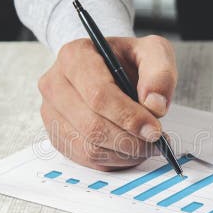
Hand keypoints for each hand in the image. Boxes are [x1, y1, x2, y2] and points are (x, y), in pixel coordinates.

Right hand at [38, 35, 176, 169]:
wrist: (114, 69)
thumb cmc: (130, 60)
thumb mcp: (154, 52)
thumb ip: (160, 73)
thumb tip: (154, 105)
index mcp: (75, 56)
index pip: (98, 94)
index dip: (129, 116)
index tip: (154, 129)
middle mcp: (55, 83)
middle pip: (92, 125)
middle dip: (130, 140)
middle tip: (156, 141)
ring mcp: (52, 112)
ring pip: (88, 147)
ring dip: (124, 153)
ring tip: (146, 145)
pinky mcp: (57, 135)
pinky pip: (85, 158)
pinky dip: (114, 160)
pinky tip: (131, 149)